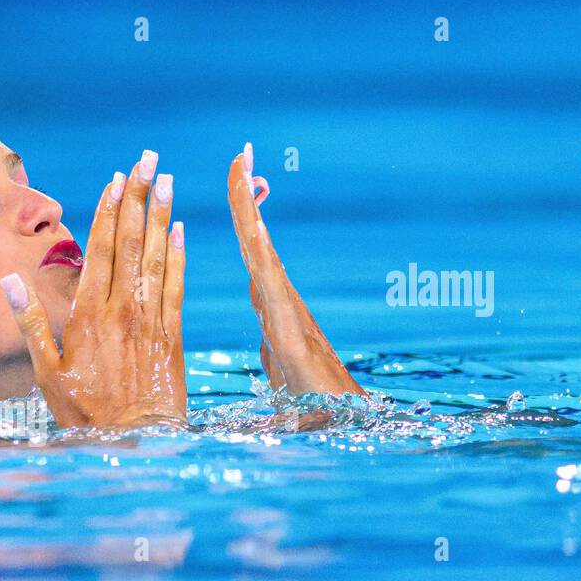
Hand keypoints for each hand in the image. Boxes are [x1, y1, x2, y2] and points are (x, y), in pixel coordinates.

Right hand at [1, 150, 187, 428]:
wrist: (134, 438)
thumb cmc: (84, 411)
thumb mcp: (46, 372)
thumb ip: (30, 323)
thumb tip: (8, 281)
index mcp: (89, 313)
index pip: (101, 249)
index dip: (109, 210)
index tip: (117, 179)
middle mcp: (123, 308)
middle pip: (132, 241)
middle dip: (139, 197)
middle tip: (148, 159)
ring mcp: (150, 318)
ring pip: (157, 256)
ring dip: (162, 215)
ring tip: (167, 180)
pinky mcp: (171, 334)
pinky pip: (176, 285)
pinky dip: (178, 255)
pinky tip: (180, 230)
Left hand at [228, 143, 364, 396]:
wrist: (340, 427)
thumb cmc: (314, 409)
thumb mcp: (281, 376)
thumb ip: (275, 358)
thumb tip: (268, 350)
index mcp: (273, 310)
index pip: (253, 256)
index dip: (245, 221)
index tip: (244, 185)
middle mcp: (280, 301)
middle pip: (256, 240)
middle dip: (245, 196)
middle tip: (242, 153)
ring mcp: (285, 308)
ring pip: (259, 247)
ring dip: (246, 205)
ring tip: (240, 163)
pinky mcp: (287, 323)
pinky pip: (268, 275)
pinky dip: (258, 245)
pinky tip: (248, 220)